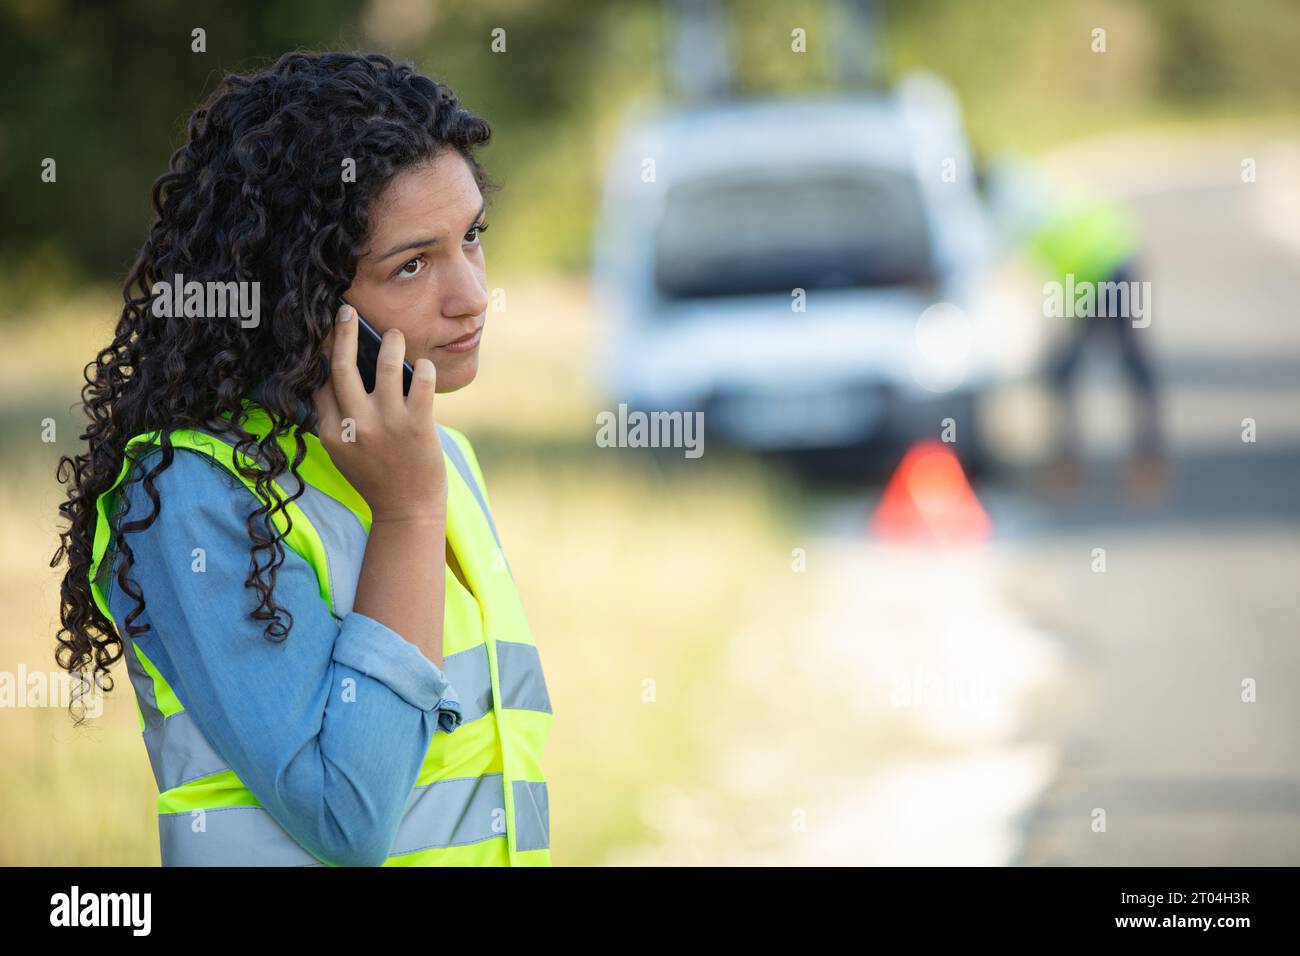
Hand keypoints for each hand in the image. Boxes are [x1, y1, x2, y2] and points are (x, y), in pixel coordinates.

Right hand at [312, 302, 446, 520]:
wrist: (406, 511)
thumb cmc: (377, 478)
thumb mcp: (343, 453)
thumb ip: (337, 420)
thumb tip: (339, 373)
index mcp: (330, 433)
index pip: (320, 382)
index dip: (322, 352)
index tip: (325, 331)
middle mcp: (354, 425)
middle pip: (342, 365)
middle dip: (343, 331)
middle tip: (347, 310)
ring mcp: (386, 424)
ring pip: (385, 365)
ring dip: (391, 342)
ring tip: (395, 335)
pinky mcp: (417, 426)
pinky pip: (421, 382)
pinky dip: (423, 368)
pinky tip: (423, 366)